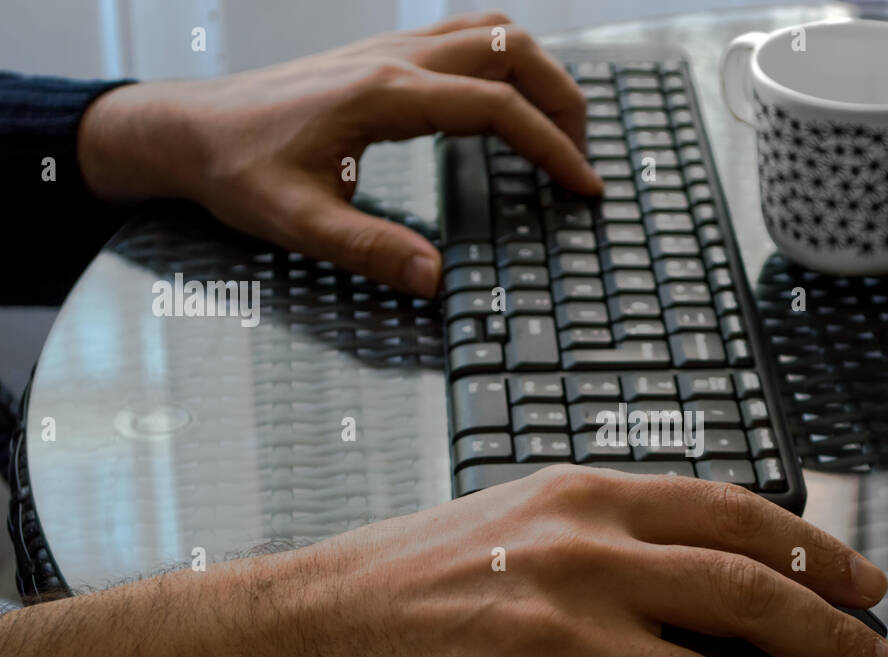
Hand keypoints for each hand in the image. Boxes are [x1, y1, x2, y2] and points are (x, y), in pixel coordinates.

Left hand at [77, 13, 600, 295]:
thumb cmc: (238, 170)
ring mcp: (389, 49)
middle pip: (511, 49)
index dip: (551, 147)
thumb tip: (436, 279)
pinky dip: (505, 63)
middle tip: (583, 157)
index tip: (584, 186)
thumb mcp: (300, 222)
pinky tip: (507, 103)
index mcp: (385, 96)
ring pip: (492, 31)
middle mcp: (394, 59)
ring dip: (539, 72)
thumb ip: (370, 250)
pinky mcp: (382, 56)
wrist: (189, 129)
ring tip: (559, 128)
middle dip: (563, 100)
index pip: (496, 108)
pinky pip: (464, 36)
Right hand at [281, 466, 887, 656]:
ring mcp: (564, 637)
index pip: (732, 513)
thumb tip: (708, 568)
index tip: (864, 582)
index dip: (814, 551)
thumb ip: (613, 533)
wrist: (308, 634)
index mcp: (585, 498)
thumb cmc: (405, 577)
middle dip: (836, 637)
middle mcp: (585, 558)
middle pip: (749, 595)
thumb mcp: (519, 517)